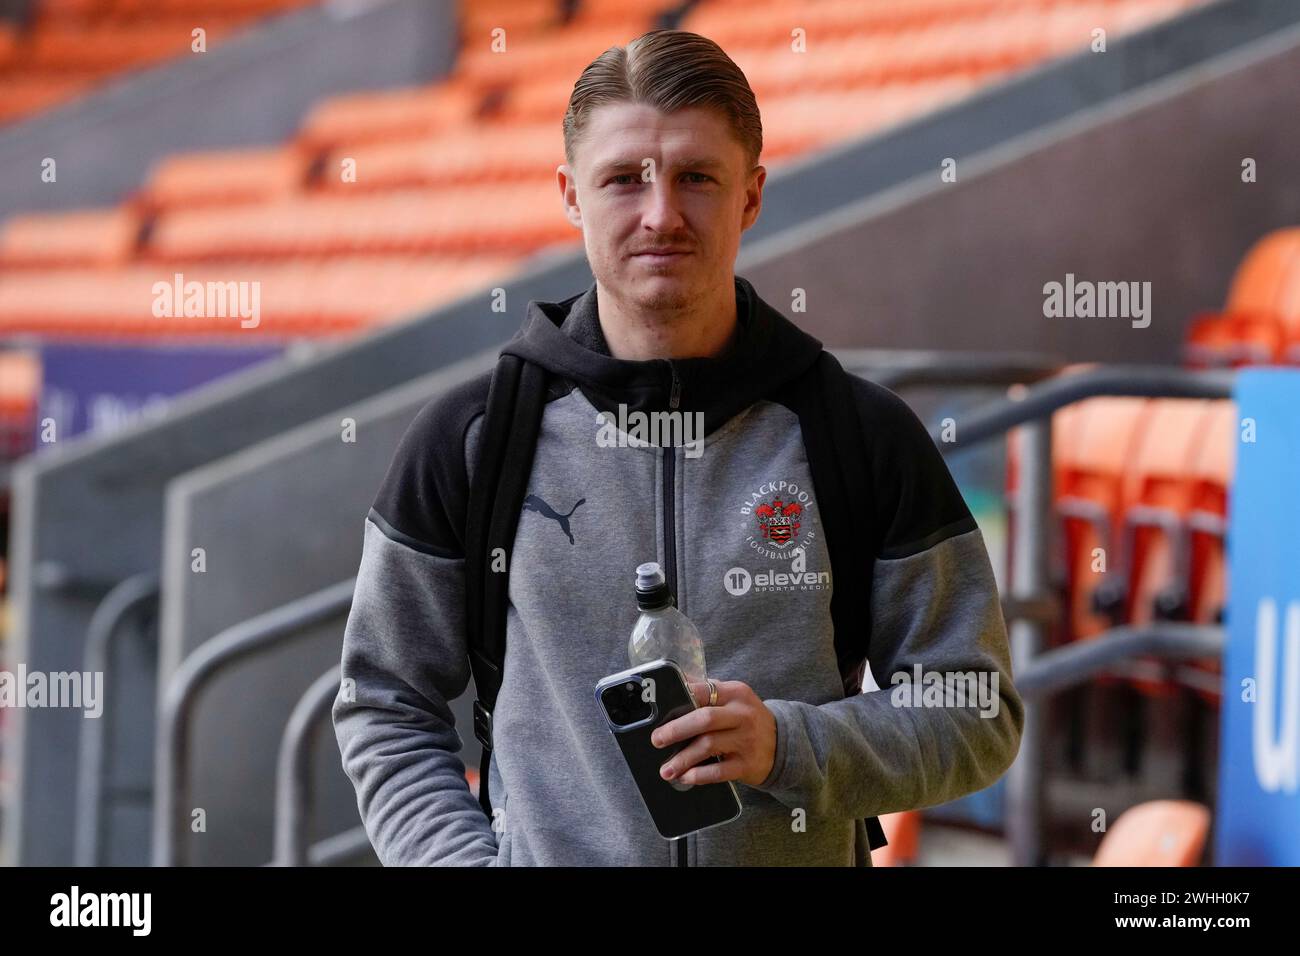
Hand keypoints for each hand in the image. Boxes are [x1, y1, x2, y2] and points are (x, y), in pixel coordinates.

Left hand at [650, 679, 776, 786]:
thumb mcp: (732, 698)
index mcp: (735, 693)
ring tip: (665, 769)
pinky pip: (719, 771)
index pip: (703, 691)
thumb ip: (705, 690)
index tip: (659, 713)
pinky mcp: (748, 764)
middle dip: (676, 730)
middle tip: (657, 740)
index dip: (679, 700)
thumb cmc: (746, 719)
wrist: (783, 745)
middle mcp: (742, 714)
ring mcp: (746, 740)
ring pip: (709, 746)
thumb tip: (675, 681)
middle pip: (704, 719)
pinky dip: (699, 775)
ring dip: (683, 759)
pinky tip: (686, 777)